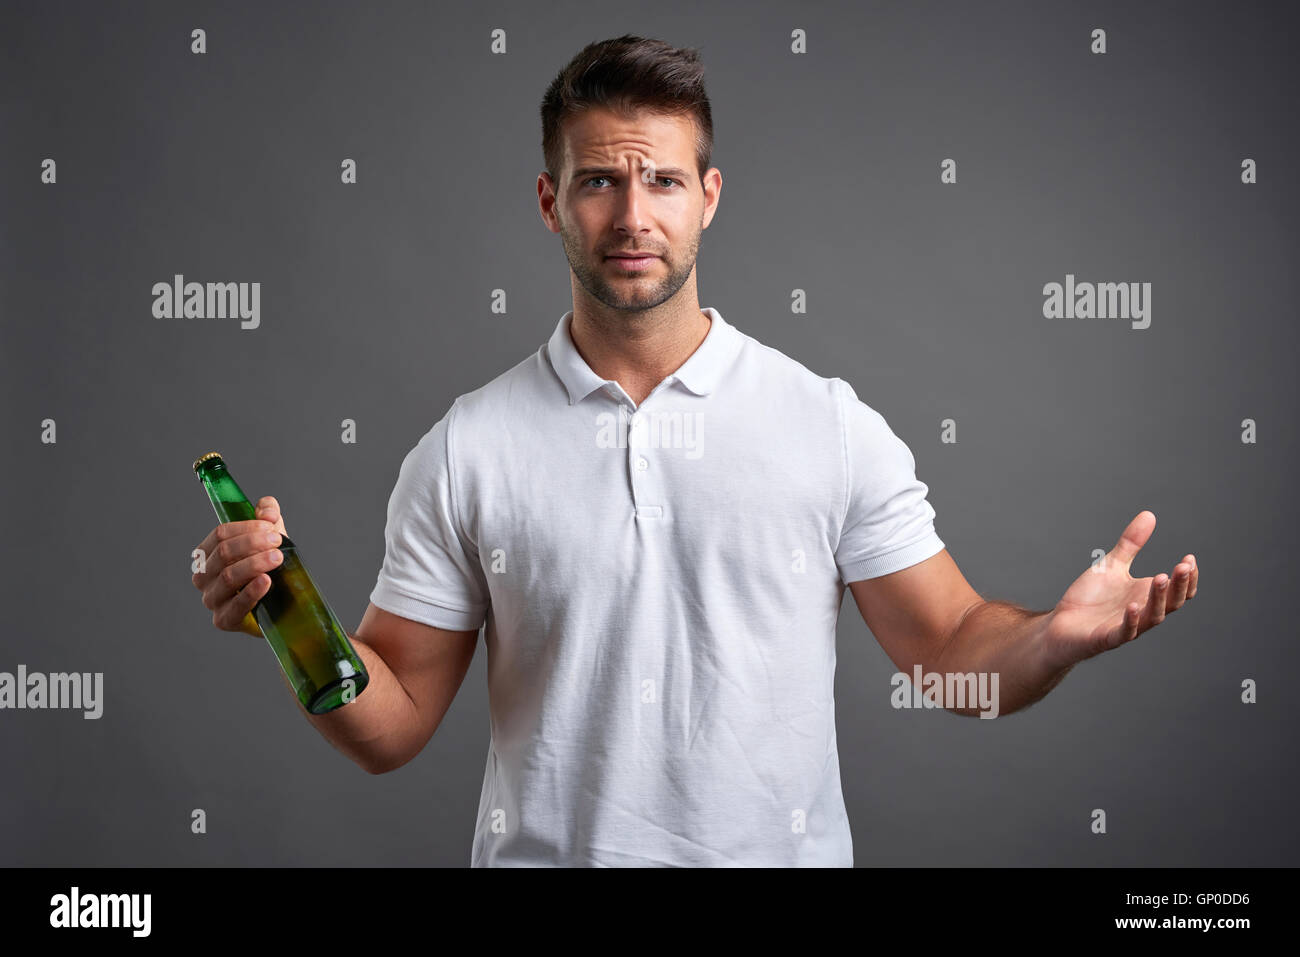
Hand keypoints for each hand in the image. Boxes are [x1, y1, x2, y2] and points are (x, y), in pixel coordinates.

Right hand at [192, 496, 287, 637]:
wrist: (278, 607)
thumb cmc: (268, 568)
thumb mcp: (269, 538)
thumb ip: (267, 516)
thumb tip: (267, 511)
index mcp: (208, 554)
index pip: (220, 534)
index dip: (246, 528)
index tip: (271, 528)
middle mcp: (203, 576)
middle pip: (223, 553)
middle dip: (252, 544)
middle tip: (277, 542)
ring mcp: (212, 599)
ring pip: (228, 577)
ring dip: (254, 564)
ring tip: (277, 558)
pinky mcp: (224, 620)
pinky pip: (235, 606)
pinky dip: (251, 592)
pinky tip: (266, 582)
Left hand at [1042, 510, 1197, 668]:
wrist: (1061, 624)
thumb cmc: (1090, 598)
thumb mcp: (1112, 565)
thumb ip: (1131, 543)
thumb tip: (1149, 514)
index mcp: (1146, 595)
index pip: (1178, 590)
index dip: (1187, 577)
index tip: (1189, 558)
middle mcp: (1143, 612)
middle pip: (1172, 602)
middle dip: (1179, 585)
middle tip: (1183, 566)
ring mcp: (1127, 627)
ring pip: (1153, 616)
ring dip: (1158, 598)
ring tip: (1160, 577)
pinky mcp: (1107, 638)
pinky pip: (1125, 632)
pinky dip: (1131, 620)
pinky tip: (1133, 606)